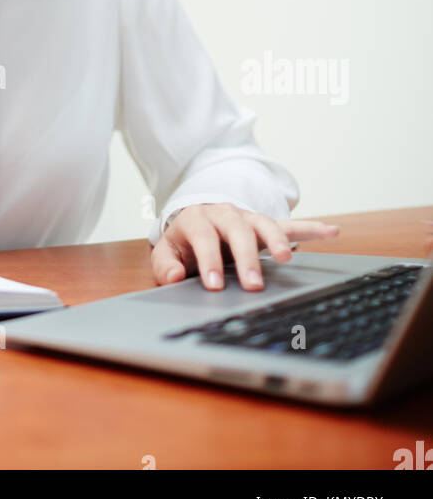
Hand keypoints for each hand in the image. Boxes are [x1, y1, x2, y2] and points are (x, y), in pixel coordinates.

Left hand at [150, 202, 339, 290]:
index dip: (208, 260)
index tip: (214, 285)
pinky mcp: (264, 224)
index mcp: (198, 219)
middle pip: (238, 231)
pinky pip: (290, 225)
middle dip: (247, 258)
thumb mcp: (168, 250)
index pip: (204, 237)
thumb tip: (173, 277)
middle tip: (253, 284)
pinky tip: (333, 232)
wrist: (197, 218)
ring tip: (287, 259)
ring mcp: (247, 217)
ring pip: (264, 224)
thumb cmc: (185, 241)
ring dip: (277, 240)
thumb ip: (166, 265)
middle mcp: (225, 213)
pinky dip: (312, 228)